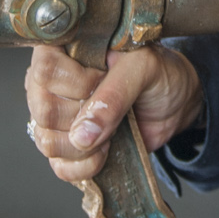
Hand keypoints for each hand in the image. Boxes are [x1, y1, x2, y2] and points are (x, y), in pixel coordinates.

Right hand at [26, 44, 202, 184]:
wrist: (174, 103)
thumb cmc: (158, 73)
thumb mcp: (144, 69)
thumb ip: (114, 94)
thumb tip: (82, 134)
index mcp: (64, 50)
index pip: (46, 70)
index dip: (77, 83)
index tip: (104, 79)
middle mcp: (51, 83)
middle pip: (44, 110)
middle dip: (84, 116)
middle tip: (112, 107)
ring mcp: (54, 117)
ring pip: (47, 142)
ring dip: (86, 145)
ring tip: (111, 129)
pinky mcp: (65, 147)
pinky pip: (59, 167)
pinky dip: (85, 165)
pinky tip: (105, 151)